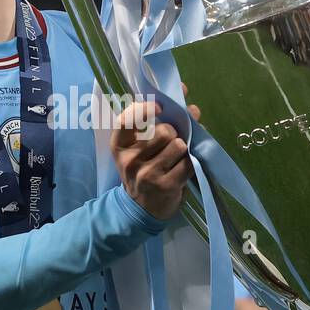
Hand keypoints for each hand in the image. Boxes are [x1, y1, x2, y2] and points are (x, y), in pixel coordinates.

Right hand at [111, 95, 199, 221]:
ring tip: (177, 156)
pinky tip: (182, 167)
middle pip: (163, 131)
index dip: (144, 109)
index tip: (160, 107)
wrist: (140, 209)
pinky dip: (190, 162)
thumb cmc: (141, 169)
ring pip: (178, 145)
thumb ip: (156, 121)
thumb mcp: (136, 148)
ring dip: (183, 148)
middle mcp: (130, 160)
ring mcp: (148, 174)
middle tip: (172, 141)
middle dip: (173, 132)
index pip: (127, 120)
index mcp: (119, 146)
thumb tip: (189, 101)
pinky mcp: (167, 185)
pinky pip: (188, 162)